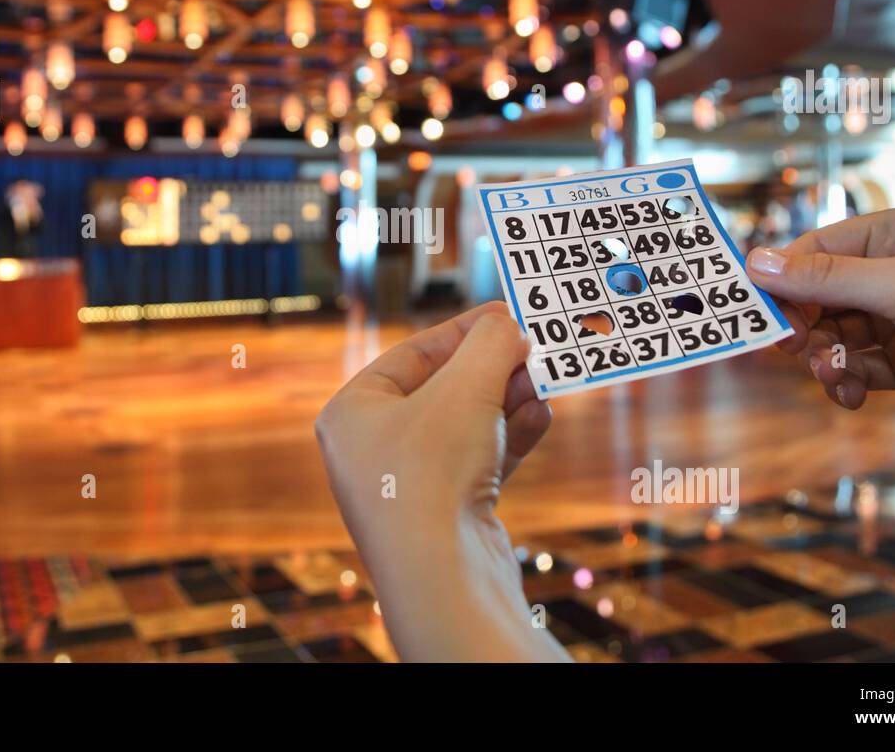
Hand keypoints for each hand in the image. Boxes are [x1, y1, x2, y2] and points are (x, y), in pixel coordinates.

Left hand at [315, 302, 568, 661]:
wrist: (444, 577)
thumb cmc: (434, 473)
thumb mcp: (467, 388)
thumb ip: (491, 344)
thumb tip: (509, 325)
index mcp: (351, 414)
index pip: (411, 354)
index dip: (462, 332)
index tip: (504, 316)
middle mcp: (371, 450)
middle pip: (442, 390)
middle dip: (492, 370)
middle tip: (532, 351)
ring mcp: (408, 486)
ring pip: (465, 426)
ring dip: (507, 401)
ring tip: (542, 381)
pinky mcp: (445, 514)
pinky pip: (479, 462)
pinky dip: (509, 438)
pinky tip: (541, 416)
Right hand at [746, 206, 894, 437]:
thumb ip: (828, 278)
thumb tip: (756, 262)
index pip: (818, 249)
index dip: (783, 279)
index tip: (754, 309)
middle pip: (821, 296)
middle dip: (804, 325)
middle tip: (789, 349)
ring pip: (836, 336)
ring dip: (825, 359)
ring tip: (834, 378)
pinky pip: (860, 368)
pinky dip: (848, 381)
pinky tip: (852, 395)